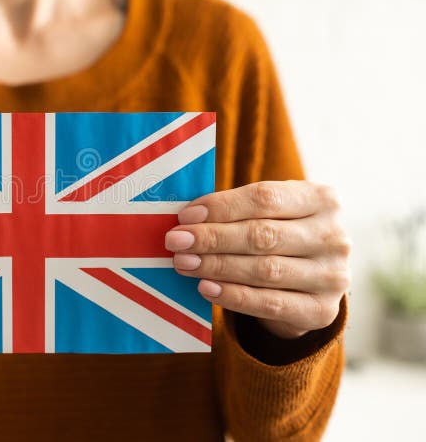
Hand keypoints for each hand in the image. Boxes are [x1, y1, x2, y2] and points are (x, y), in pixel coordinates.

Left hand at [165, 181, 350, 338]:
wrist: (309, 284)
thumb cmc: (279, 236)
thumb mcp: (269, 214)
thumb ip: (236, 211)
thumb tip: (187, 219)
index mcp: (322, 199)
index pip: (265, 198)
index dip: (221, 207)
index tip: (185, 216)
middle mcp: (334, 236)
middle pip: (263, 235)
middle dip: (212, 238)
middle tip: (176, 241)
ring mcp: (332, 276)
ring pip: (264, 270)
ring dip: (216, 266)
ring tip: (184, 262)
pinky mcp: (322, 311)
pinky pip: (269, 304)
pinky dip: (233, 296)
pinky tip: (206, 288)